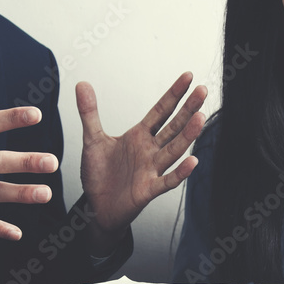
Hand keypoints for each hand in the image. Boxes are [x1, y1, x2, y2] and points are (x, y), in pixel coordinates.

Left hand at [77, 73, 206, 250]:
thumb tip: (81, 84)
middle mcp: (149, 151)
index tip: (188, 77)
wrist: (97, 207)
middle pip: (173, 127)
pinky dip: (180, 172)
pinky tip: (192, 161)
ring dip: (187, 135)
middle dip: (187, 109)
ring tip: (201, 117)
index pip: (160, 111)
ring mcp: (151, 170)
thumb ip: (89, 113)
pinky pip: (167, 181)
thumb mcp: (92, 139)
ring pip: (173, 150)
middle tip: (202, 90)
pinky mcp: (148, 190)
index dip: (173, 94)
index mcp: (139, 136)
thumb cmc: (100, 175)